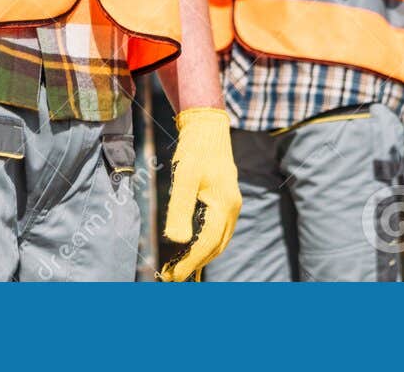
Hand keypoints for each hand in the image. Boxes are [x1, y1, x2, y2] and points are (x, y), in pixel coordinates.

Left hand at [158, 107, 240, 281]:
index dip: (190, 262)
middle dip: (195, 263)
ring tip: (179, 266)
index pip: (207, 243)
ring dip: (201, 255)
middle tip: (171, 276)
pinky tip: (192, 247)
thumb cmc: (195, 151)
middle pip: (215, 246)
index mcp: (224, 205)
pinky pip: (218, 230)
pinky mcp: (226, 201)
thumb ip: (180, 209)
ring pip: (219, 240)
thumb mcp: (184, 178)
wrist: (207, 128)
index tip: (173, 276)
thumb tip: (176, 241)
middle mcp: (232, 208)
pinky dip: (206, 243)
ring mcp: (231, 205)